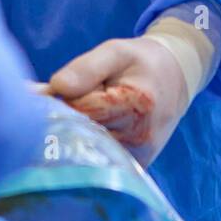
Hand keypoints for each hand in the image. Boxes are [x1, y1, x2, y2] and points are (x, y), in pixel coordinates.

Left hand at [48, 36, 188, 165]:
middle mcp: (139, 137)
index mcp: (136, 103)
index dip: (59, 100)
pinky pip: (99, 162)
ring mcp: (138, 157)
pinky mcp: (134, 169)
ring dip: (74, 134)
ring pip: (87, 151)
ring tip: (81, 114)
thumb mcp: (116, 51)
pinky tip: (88, 131)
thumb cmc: (141, 62)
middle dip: (65, 118)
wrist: (175, 81)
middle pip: (82, 133)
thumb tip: (55, 87)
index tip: (44, 92)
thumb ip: (86, 68)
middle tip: (58, 102)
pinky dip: (86, 147)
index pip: (82, 109)